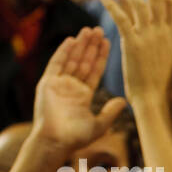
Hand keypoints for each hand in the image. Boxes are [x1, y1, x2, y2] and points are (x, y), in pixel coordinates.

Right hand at [30, 28, 126, 157]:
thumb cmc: (76, 138)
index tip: (108, 42)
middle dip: (91, 46)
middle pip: (83, 61)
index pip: (94, 71)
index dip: (101, 57)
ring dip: (80, 45)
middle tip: (100, 29)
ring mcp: (58, 84)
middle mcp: (71, 87)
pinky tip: (72, 40)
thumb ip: (111, 112)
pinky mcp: (47, 83)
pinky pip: (56, 64)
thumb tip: (124, 101)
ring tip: (89, 30)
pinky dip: (64, 52)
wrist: (56, 142)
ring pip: (72, 59)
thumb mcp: (99, 125)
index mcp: (83, 95)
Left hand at [101, 0, 171, 105]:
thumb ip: (168, 45)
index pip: (171, 3)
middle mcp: (162, 32)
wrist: (155, 100)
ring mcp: (148, 37)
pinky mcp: (132, 44)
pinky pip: (121, 18)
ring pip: (138, 3)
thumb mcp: (171, 61)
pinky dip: (112, 6)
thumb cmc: (161, 86)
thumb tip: (167, 38)